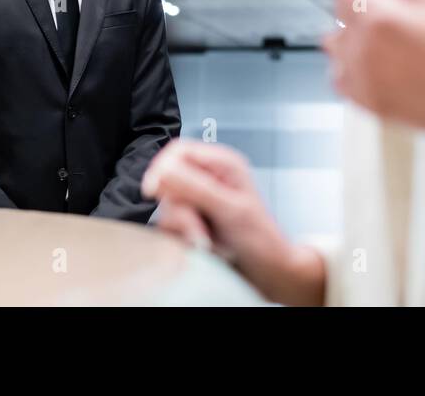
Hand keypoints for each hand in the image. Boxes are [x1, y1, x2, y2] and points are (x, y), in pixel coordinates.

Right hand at [142, 140, 325, 305]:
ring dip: (184, 228)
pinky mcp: (192, 223)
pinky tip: (202, 246)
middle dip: (180, 210)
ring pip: (168, 207)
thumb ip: (196, 188)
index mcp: (221, 165)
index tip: (156, 190)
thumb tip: (162, 171)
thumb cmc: (262, 241)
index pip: (178, 151)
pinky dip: (183, 238)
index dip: (163, 168)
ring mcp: (199, 202)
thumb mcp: (230, 210)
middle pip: (168, 182)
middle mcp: (208, 179)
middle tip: (200, 229)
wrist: (268, 273)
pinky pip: (171, 226)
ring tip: (208, 242)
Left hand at [317, 0, 424, 135]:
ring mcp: (362, 77)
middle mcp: (364, 46)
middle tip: (385, 1)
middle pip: (340, 10)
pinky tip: (376, 62)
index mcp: (381, 16)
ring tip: (383, 36)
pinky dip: (350, 64)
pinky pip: (340, 76)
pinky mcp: (367, 102)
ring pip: (335, 43)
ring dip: (350, 32)